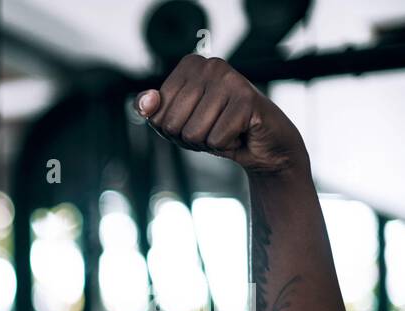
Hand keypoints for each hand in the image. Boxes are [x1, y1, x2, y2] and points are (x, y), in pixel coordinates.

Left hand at [137, 54, 307, 175]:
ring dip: (208, 142)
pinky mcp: (248, 99)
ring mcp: (230, 79)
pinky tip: (240, 132)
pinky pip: (216, 140)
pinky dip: (226, 145)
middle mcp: (210, 65)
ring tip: (227, 128)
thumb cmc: (216, 128)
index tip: (195, 120)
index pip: (155, 114)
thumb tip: (147, 103)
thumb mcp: (176, 122)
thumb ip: (152, 111)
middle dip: (189, 138)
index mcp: (190, 65)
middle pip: (172, 125)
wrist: (262, 144)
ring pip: (193, 134)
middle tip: (213, 127)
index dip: (172, 130)